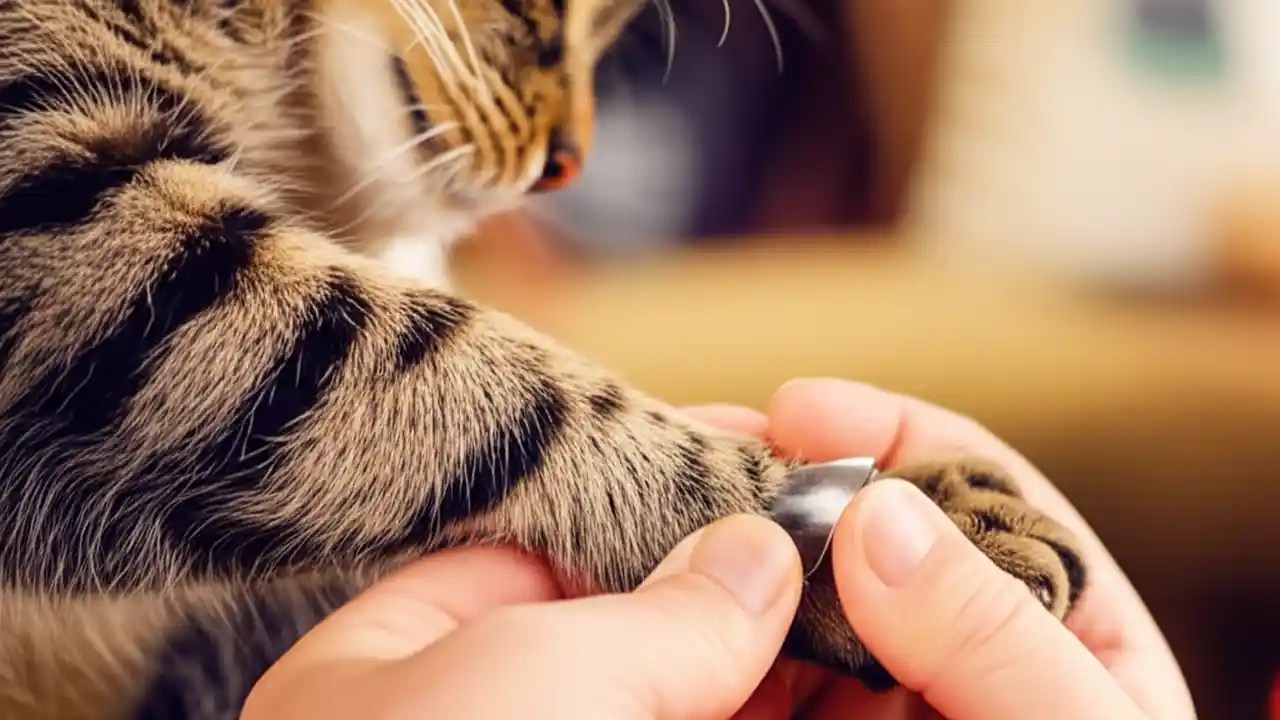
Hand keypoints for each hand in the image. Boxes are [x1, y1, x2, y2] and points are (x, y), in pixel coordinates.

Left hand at [242, 516, 803, 718]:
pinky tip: (839, 687)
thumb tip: (758, 549)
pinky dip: (775, 718)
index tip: (755, 470)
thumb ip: (657, 611)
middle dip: (727, 585)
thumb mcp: (531, 680)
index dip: (650, 500)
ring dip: (765, 657)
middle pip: (622, 627)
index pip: (543, 547)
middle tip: (833, 530)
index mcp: (398, 665)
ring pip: (678, 699)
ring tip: (857, 595)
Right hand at [687, 378, 1195, 719]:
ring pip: (802, 596)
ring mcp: (881, 697)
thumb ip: (992, 635)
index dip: (891, 432)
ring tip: (663, 513)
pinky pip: (760, 672)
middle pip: (870, 532)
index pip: (976, 490)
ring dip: (737, 554)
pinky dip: (713, 634)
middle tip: (695, 452)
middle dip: (787, 486)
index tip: (800, 408)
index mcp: (1063, 620)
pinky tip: (670, 604)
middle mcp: (962, 645)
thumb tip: (877, 521)